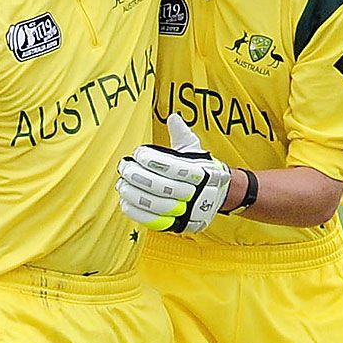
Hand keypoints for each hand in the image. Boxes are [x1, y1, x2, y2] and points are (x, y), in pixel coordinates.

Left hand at [116, 114, 230, 232]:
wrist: (220, 195)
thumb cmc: (202, 169)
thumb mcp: (195, 149)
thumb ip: (182, 134)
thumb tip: (173, 118)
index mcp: (200, 172)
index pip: (173, 167)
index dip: (152, 160)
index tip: (137, 154)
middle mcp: (195, 193)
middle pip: (162, 187)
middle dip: (138, 177)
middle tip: (124, 168)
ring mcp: (187, 211)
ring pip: (157, 205)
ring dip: (134, 195)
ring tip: (122, 184)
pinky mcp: (179, 225)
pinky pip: (155, 222)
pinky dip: (137, 212)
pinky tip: (125, 202)